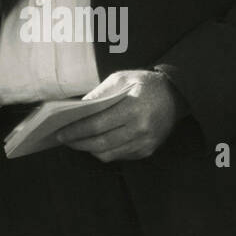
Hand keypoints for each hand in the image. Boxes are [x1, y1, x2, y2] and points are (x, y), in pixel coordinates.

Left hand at [56, 70, 185, 162]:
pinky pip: (120, 156)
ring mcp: (145, 142)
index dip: (76, 131)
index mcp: (133, 109)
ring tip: (78, 142)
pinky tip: (96, 143)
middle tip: (64, 139)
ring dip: (90, 149)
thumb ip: (99, 94)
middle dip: (79, 143)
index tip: (60, 132)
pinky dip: (105, 151)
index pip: (97, 125)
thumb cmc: (144, 84)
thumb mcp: (121, 79)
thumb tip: (77, 110)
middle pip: (100, 144)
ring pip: (109, 154)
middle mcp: (140, 129)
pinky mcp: (147, 150)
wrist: (175, 95)